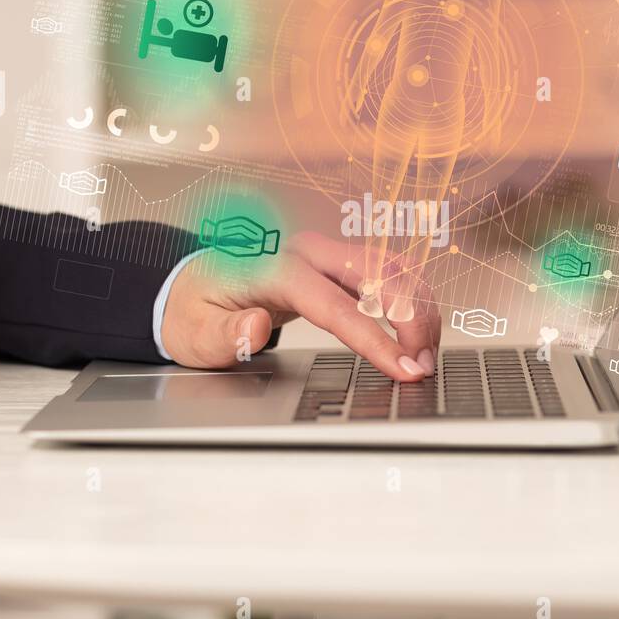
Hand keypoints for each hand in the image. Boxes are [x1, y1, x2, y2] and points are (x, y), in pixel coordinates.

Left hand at [160, 231, 440, 381]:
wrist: (192, 286)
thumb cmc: (195, 311)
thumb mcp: (195, 333)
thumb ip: (224, 334)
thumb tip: (256, 327)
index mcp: (272, 268)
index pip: (335, 304)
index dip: (374, 338)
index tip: (402, 367)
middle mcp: (305, 251)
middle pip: (377, 272)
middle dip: (412, 319)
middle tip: (423, 366)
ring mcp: (324, 252)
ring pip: (391, 266)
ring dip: (419, 307)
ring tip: (426, 354)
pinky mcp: (337, 262)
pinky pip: (388, 270)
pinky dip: (412, 298)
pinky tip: (419, 330)